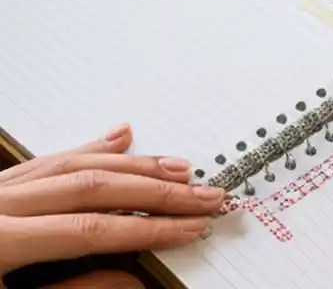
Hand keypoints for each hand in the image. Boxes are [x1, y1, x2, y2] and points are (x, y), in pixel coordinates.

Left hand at [0, 124, 224, 286]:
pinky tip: (121, 137)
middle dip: (158, 193)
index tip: (192, 230)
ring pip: (75, 165)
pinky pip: (46, 160)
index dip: (149, 229)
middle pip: (94, 187)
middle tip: (207, 196)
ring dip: (134, 166)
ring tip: (181, 169)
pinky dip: (88, 148)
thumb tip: (132, 277)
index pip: (92, 229)